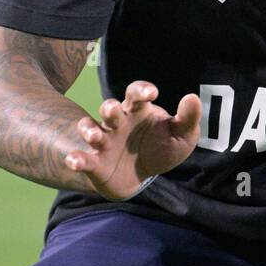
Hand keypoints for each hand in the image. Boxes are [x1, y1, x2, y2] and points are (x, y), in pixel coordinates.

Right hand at [64, 81, 200, 200]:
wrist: (142, 176)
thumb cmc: (161, 147)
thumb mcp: (181, 135)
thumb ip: (187, 118)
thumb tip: (192, 98)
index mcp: (138, 111)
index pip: (136, 93)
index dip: (141, 90)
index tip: (152, 93)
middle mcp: (118, 122)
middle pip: (109, 108)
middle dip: (109, 107)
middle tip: (112, 110)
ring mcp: (104, 141)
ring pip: (90, 128)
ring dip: (88, 129)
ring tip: (93, 136)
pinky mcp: (95, 162)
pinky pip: (82, 158)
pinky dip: (75, 158)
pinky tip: (73, 161)